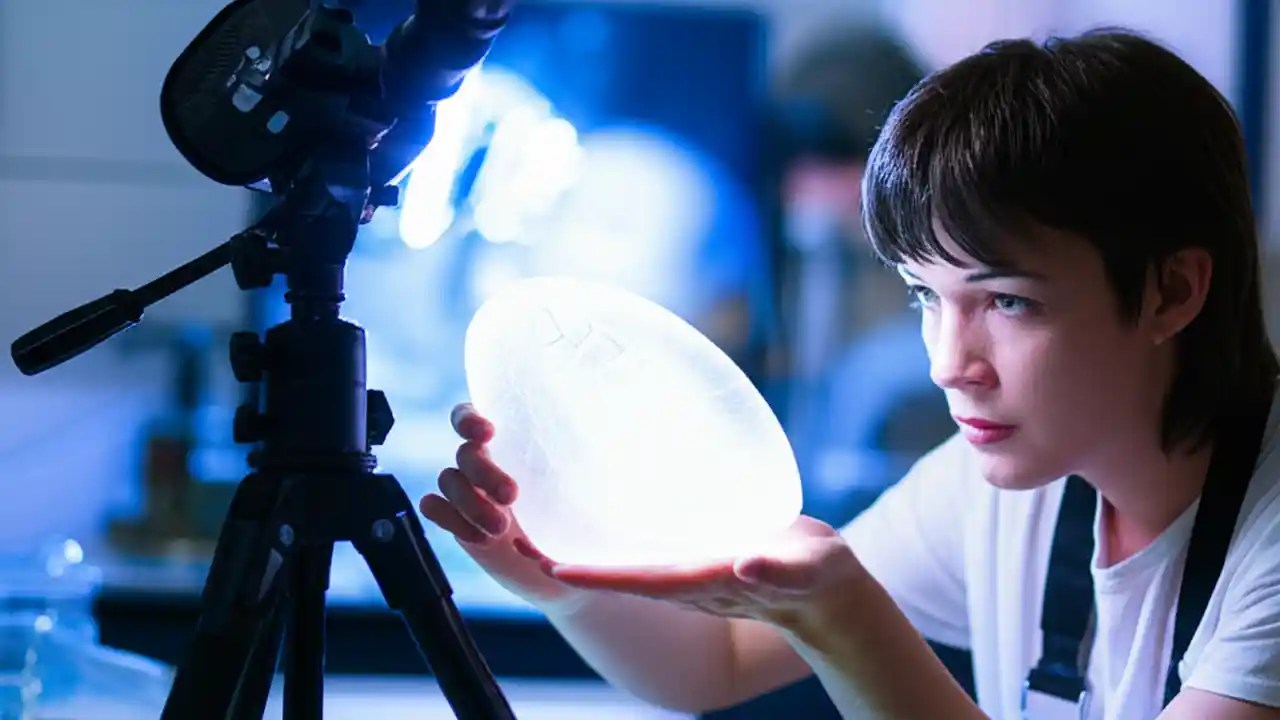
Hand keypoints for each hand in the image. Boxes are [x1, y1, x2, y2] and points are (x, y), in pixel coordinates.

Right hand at [418, 403, 587, 611]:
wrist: (558, 571)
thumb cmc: (576, 524)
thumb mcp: (586, 495)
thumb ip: (585, 473)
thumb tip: (609, 455)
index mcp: (512, 443)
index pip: (474, 416)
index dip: (471, 419)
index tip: (489, 433)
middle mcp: (485, 462)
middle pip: (465, 452)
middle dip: (484, 472)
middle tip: (512, 496)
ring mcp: (468, 490)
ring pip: (448, 479)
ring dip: (471, 503)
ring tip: (500, 529)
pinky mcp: (456, 520)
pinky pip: (434, 507)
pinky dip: (451, 519)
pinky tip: (479, 538)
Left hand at [526, 515, 862, 626]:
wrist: (827, 591)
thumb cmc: (817, 578)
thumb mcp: (805, 570)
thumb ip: (778, 570)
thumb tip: (744, 565)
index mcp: (706, 580)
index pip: (641, 579)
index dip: (599, 573)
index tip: (555, 567)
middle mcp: (688, 578)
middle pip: (621, 573)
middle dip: (576, 563)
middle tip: (524, 543)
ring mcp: (690, 570)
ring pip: (629, 562)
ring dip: (587, 551)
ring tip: (542, 528)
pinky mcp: (698, 555)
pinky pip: (648, 549)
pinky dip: (615, 538)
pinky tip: (596, 514)